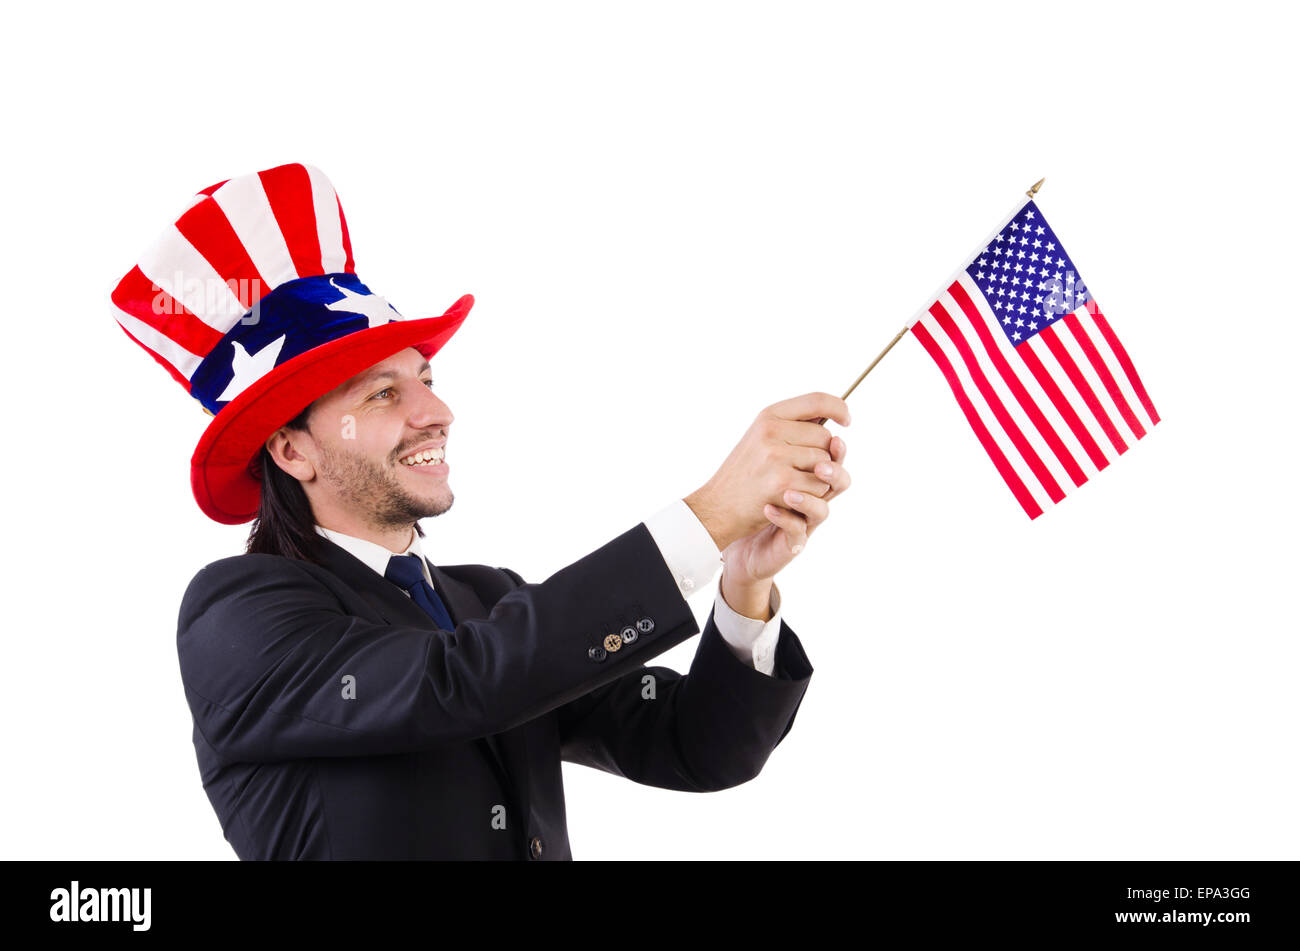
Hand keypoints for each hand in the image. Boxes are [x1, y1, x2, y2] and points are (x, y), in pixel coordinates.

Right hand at [685, 392, 850, 551]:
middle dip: (823, 457)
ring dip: (819, 481)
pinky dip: (811, 498)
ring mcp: (776, 456)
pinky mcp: (782, 483)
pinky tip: (789, 500)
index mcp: (768, 416)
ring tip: (792, 486)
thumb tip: (834, 419)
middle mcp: (771, 431)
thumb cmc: (744, 475)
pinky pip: (819, 487)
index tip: (847, 420)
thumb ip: (792, 427)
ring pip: (826, 465)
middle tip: (799, 471)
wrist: (716, 507)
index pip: (816, 400)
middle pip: (827, 439)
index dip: (838, 408)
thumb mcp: (761, 439)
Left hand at [719, 432, 849, 582]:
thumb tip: (805, 412)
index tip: (837, 436)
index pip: (835, 458)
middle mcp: (813, 497)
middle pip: (834, 481)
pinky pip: (798, 530)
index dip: (838, 448)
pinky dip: (784, 519)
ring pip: (822, 507)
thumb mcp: (767, 461)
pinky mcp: (793, 542)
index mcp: (811, 474)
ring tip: (789, 491)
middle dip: (826, 470)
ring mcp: (806, 521)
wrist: (731, 527)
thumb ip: (787, 438)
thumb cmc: (752, 492)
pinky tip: (769, 509)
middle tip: (818, 467)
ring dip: (806, 496)